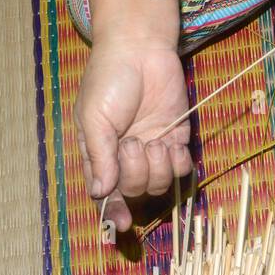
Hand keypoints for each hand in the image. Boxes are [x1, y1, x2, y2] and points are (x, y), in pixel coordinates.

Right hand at [75, 39, 192, 231]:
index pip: (104, 194)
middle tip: (132, 143)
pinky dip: (179, 162)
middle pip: (134, 190)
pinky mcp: (177, 136)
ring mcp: (153, 148)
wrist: (140, 49)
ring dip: (157, 166)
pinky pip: (182, 167)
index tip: (122, 225)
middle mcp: (126, 157)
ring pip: (159, 182)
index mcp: (99, 154)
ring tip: (152, 138)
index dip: (112, 213)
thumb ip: (99, 156)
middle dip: (135, 173)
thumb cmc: (109, 79)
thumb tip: (101, 192)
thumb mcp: (93, 118)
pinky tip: (172, 145)